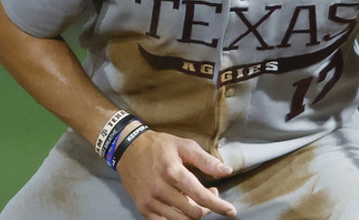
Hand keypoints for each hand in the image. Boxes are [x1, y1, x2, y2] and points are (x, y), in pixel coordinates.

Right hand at [115, 129, 236, 219]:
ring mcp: (150, 201)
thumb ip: (206, 160)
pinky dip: (178, 218)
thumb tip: (227, 171)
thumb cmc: (159, 146)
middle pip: (193, 212)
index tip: (231, 211)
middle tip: (209, 194)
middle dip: (207, 208)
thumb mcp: (184, 146)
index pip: (201, 196)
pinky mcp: (143, 208)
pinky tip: (182, 207)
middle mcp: (160, 189)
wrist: (127, 148)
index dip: (219, 206)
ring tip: (195, 199)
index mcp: (172, 172)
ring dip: (194, 214)